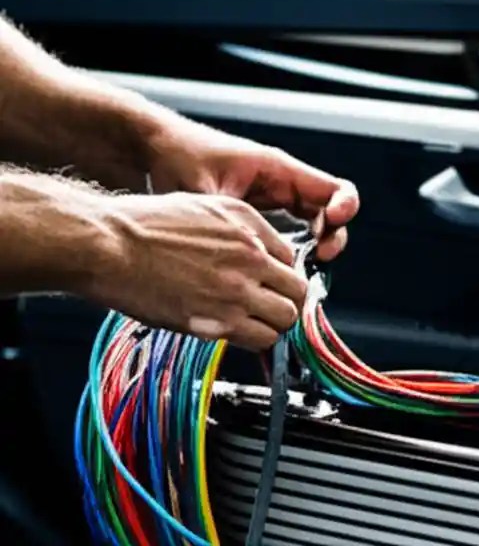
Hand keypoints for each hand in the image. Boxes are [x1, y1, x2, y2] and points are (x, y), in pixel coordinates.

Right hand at [87, 192, 307, 349]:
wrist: (110, 246)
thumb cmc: (144, 226)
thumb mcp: (204, 207)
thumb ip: (239, 231)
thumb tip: (259, 254)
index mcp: (249, 227)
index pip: (291, 260)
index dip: (281, 276)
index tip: (271, 286)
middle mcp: (252, 257)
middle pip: (297, 291)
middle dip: (287, 301)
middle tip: (270, 308)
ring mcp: (238, 291)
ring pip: (285, 319)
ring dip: (274, 324)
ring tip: (255, 323)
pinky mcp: (219, 321)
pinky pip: (260, 340)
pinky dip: (257, 341)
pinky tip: (239, 334)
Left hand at [147, 120, 358, 260]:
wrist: (156, 149)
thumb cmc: (181, 156)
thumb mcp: (206, 189)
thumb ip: (227, 220)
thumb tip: (245, 255)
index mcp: (279, 170)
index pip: (333, 188)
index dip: (343, 208)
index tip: (332, 226)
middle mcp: (283, 186)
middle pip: (329, 214)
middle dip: (331, 238)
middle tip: (319, 258)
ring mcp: (272, 201)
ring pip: (312, 228)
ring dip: (313, 250)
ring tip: (296, 270)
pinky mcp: (258, 217)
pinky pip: (289, 235)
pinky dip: (289, 253)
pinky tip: (274, 269)